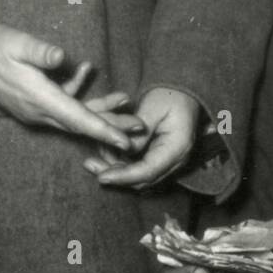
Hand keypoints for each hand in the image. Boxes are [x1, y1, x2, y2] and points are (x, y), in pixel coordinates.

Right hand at [0, 26, 141, 151]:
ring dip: (99, 109)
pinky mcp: (35, 104)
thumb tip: (61, 56)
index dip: (104, 130)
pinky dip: (77, 93)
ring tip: (125, 100)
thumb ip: (40, 51)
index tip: (127, 142)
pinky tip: (84, 69)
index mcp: (39, 99)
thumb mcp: (18, 43)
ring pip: (75, 116)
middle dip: (111, 126)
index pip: (78, 119)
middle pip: (82, 124)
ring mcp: (36, 110)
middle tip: (140, 128)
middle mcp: (40, 111)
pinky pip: (63, 105)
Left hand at [83, 87, 199, 188]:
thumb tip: (124, 150)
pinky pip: (139, 169)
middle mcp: (175, 160)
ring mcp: (168, 161)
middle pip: (143, 180)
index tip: (102, 177)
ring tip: (94, 158)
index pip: (148, 171)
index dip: (124, 176)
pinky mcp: (160, 158)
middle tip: (91, 165)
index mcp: (177, 147)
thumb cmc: (170, 95)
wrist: (182, 92)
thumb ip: (139, 131)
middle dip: (116, 176)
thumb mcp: (153, 107)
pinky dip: (122, 165)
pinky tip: (105, 153)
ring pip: (139, 178)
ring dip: (116, 171)